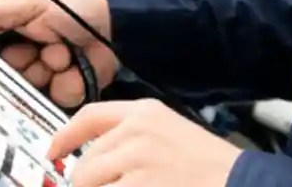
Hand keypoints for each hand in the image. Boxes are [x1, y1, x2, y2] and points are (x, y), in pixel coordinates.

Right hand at [0, 0, 118, 107]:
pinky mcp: (54, 87)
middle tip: (34, 50)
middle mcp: (15, 44)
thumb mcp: (29, 3)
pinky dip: (65, 82)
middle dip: (20, 62)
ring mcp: (35, 67)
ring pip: (23, 86)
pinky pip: (49, 96)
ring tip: (61, 53)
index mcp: (3, 17)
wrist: (115, 30)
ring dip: (45, 70)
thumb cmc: (75, 8)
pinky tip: (73, 67)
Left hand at [49, 99, 241, 186]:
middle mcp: (136, 130)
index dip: (64, 136)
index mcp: (144, 112)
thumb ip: (131, 139)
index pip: (89, 116)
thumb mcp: (170, 133)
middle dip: (86, 185)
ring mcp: (137, 159)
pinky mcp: (139, 186)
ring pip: (88, 183)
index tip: (52, 151)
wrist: (239, 182)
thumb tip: (94, 159)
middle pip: (85, 162)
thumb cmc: (209, 165)